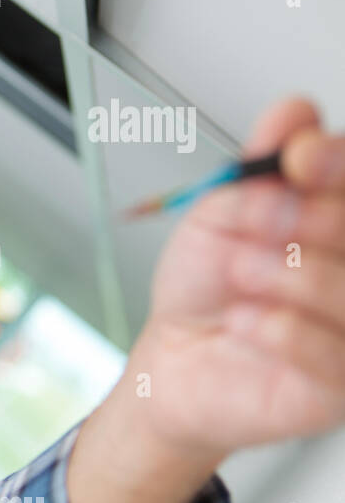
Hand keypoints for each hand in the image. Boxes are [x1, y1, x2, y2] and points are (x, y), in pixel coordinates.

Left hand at [129, 96, 344, 467]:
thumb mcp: (220, 215)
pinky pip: (337, 357)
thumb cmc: (207, 288)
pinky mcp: (340, 388)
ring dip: (287, 274)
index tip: (297, 158)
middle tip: (253, 219)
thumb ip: (260, 167)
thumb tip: (293, 113)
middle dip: (308, 218)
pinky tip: (246, 322)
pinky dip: (282, 330)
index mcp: (339, 222)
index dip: (339, 165)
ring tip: (240, 274)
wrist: (173, 360)